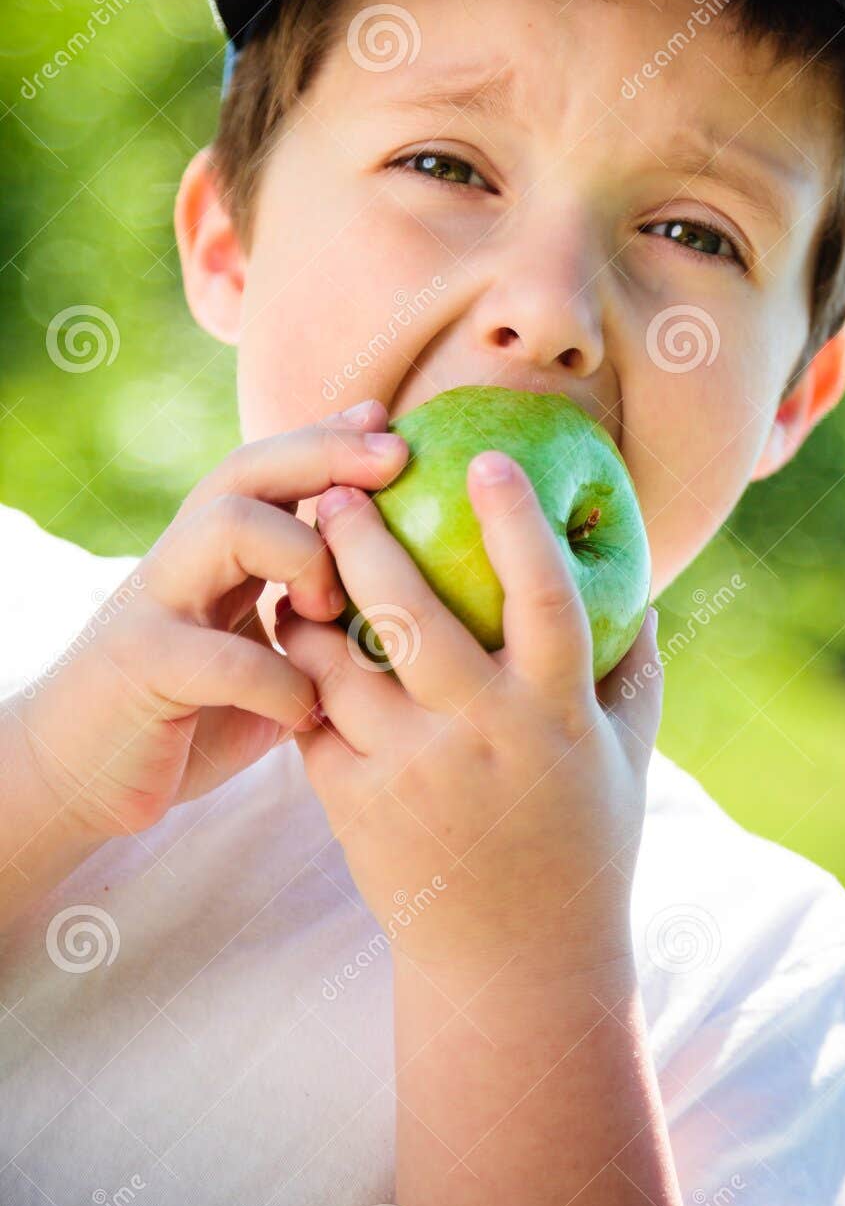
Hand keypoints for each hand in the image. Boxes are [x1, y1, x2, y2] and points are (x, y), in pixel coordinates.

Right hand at [16, 402, 408, 842]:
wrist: (75, 780)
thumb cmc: (187, 721)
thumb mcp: (261, 663)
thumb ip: (311, 631)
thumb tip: (408, 610)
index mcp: (211, 558)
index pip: (267, 469)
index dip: (328, 441)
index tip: (390, 425)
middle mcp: (179, 563)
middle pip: (245, 469)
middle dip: (325, 454)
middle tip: (397, 460)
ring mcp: (155, 607)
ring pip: (226, 525)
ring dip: (301, 553)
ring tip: (332, 610)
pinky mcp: (140, 667)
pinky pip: (222, 654)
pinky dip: (282, 682)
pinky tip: (309, 711)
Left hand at [275, 446, 662, 978]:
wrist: (515, 961)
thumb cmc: (582, 841)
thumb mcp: (627, 755)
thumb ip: (633, 666)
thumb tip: (643, 582)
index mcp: (557, 715)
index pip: (545, 598)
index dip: (517, 523)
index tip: (486, 458)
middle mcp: (484, 738)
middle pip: (412, 616)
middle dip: (365, 540)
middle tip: (338, 488)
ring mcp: (413, 774)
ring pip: (340, 665)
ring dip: (311, 605)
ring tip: (300, 564)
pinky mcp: (357, 808)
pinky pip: (312, 720)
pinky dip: (299, 674)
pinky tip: (296, 641)